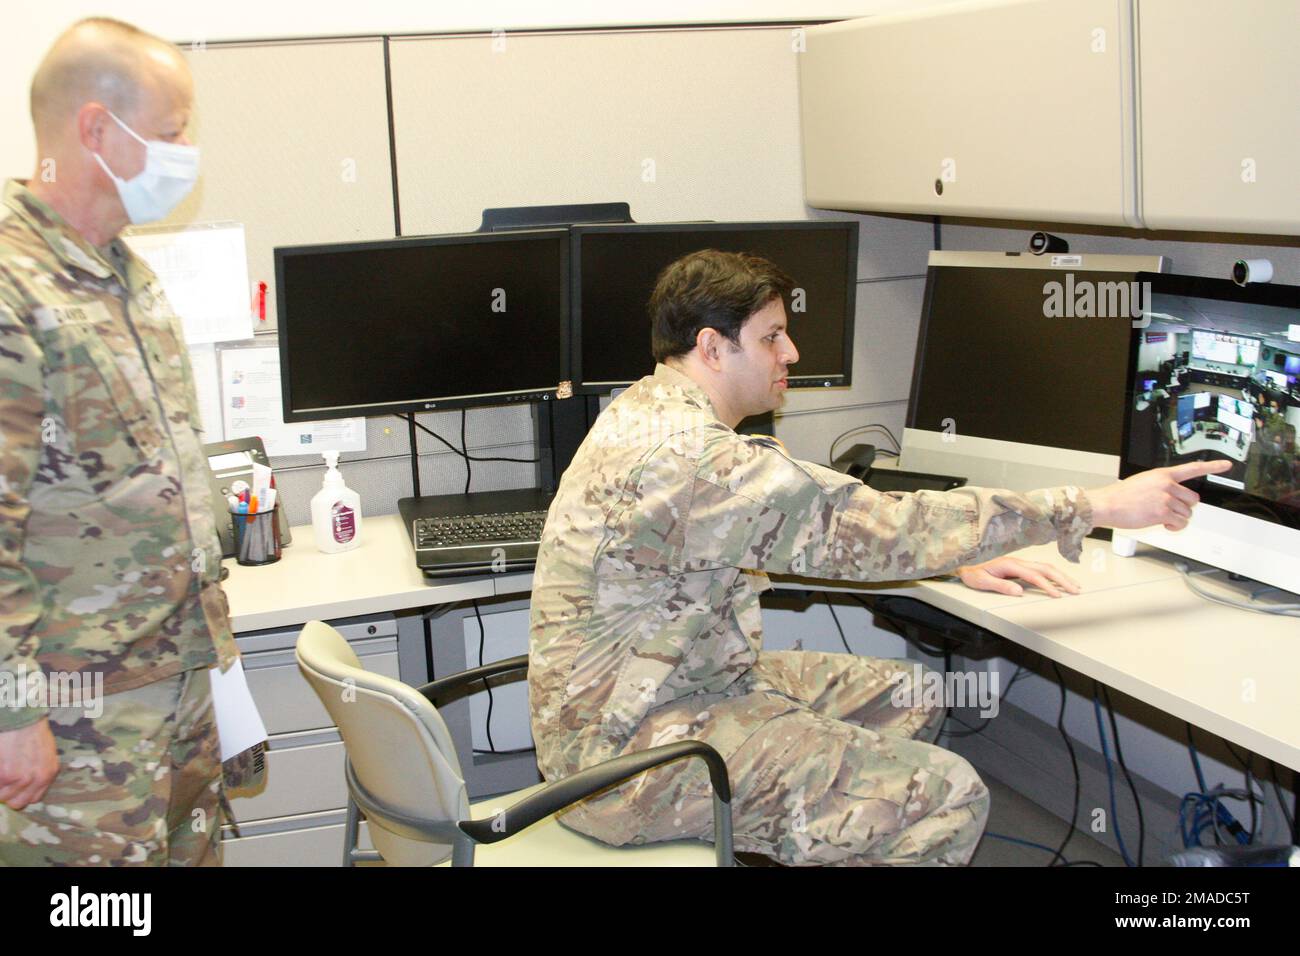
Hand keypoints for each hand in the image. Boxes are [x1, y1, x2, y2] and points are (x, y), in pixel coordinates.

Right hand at [0, 718, 58, 809]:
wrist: (20, 717)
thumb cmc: (31, 729)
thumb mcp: (45, 751)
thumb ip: (39, 769)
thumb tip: (25, 784)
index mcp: (49, 773)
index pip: (33, 798)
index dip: (20, 793)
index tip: (13, 787)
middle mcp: (37, 778)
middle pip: (17, 802)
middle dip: (7, 794)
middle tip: (3, 780)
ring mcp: (20, 778)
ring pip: (2, 797)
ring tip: (1, 769)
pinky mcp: (4, 776)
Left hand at [956, 557, 1082, 597]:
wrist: (964, 561)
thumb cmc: (971, 572)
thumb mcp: (982, 581)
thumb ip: (1001, 586)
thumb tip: (1019, 591)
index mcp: (1010, 565)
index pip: (1034, 576)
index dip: (1047, 586)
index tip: (1058, 595)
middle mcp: (1018, 562)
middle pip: (1046, 568)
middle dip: (1062, 579)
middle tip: (1076, 590)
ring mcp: (1020, 563)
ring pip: (1046, 567)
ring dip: (1061, 576)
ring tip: (1075, 586)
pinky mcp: (1020, 566)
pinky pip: (1041, 569)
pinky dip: (1054, 574)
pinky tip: (1060, 581)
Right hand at [1088, 460, 1231, 531]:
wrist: (1107, 504)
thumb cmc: (1120, 496)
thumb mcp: (1143, 482)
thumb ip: (1162, 486)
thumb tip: (1175, 499)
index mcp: (1163, 474)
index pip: (1193, 468)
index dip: (1212, 467)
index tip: (1226, 465)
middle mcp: (1167, 484)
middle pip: (1193, 499)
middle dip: (1184, 507)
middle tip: (1170, 510)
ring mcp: (1166, 498)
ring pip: (1187, 513)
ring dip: (1177, 518)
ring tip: (1161, 517)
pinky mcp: (1163, 512)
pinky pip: (1180, 523)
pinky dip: (1174, 526)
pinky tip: (1163, 524)